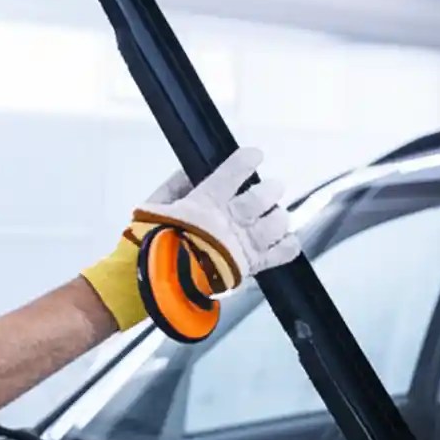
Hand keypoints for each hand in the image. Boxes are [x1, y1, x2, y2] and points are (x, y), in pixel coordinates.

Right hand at [130, 148, 299, 283]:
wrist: (160, 284)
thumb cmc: (152, 245)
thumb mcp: (152, 207)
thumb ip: (173, 186)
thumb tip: (189, 170)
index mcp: (205, 203)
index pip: (234, 172)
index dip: (247, 159)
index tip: (254, 155)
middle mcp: (230, 221)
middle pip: (263, 197)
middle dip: (269, 188)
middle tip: (268, 188)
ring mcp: (243, 244)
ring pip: (277, 222)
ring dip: (277, 215)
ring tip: (273, 214)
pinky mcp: (251, 266)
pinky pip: (282, 253)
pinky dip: (287, 243)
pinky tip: (283, 238)